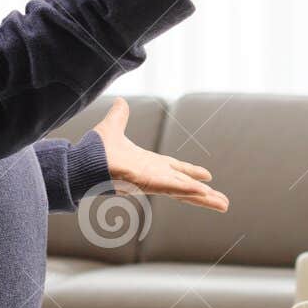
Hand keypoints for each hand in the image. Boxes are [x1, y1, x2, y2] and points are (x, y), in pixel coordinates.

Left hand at [92, 98, 228, 212]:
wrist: (83, 160)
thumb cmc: (94, 150)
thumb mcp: (113, 127)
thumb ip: (119, 115)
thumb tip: (120, 102)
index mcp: (149, 164)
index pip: (176, 169)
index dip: (192, 173)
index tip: (207, 177)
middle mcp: (154, 175)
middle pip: (186, 186)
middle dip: (205, 194)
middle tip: (223, 202)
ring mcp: (154, 181)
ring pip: (185, 192)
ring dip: (204, 198)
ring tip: (224, 205)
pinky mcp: (150, 184)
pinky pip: (174, 188)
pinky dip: (189, 190)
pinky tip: (205, 194)